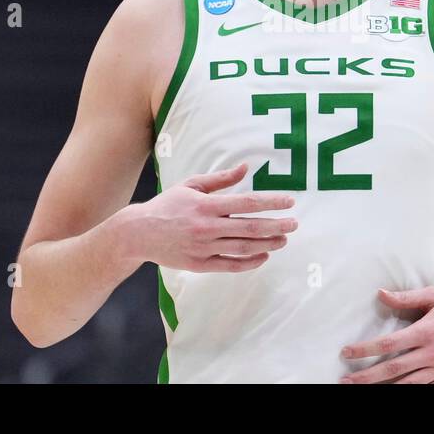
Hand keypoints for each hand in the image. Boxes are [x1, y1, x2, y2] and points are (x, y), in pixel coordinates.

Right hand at [125, 163, 297, 272]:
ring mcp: (203, 248)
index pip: (247, 203)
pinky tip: (264, 256)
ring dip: (267, 244)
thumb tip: (246, 168)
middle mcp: (207, 227)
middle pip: (250, 227)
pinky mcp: (199, 265)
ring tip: (283, 239)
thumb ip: (221, 179)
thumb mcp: (192, 185)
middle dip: (276, 225)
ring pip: (244, 248)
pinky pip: (230, 265)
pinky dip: (250, 262)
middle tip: (294, 224)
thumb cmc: (168, 205)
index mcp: (206, 205)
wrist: (138, 232)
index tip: (290, 202)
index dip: (271, 202)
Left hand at [339, 287, 433, 382]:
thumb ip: (406, 297)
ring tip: (362, 388)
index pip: (389, 343)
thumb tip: (381, 295)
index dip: (365, 349)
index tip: (347, 352)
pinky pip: (424, 389)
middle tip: (345, 380)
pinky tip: (391, 390)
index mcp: (427, 331)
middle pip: (393, 369)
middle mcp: (433, 353)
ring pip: (407, 384)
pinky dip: (407, 390)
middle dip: (367, 376)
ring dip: (383, 388)